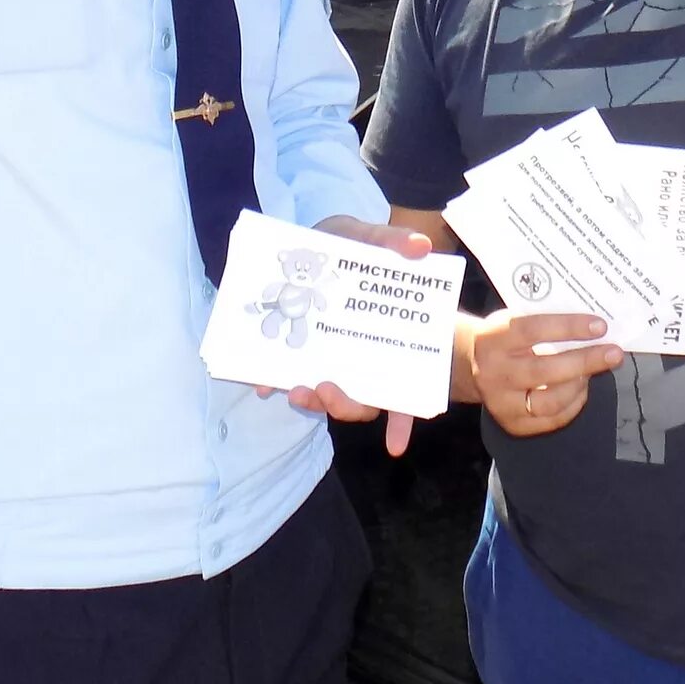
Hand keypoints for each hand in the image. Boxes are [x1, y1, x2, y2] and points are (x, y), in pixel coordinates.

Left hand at [278, 216, 438, 456]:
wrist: (307, 236)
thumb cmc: (348, 243)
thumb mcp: (367, 237)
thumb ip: (390, 241)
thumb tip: (421, 245)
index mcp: (388, 339)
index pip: (405, 386)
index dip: (403, 420)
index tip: (395, 446)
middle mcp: (362, 356)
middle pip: (363, 399)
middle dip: (345, 404)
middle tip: (326, 389)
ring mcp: (330, 355)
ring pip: (328, 393)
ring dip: (312, 400)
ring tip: (293, 390)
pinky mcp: (299, 349)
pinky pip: (290, 374)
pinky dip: (276, 382)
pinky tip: (263, 384)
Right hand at [464, 308, 622, 438]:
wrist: (470, 365)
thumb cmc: (504, 337)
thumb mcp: (513, 319)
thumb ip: (544, 321)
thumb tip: (593, 326)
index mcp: (493, 339)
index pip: (533, 330)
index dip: (569, 328)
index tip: (600, 326)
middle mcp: (494, 373)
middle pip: (544, 370)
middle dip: (585, 361)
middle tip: (613, 353)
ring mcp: (501, 403)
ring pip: (550, 401)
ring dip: (580, 385)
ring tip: (593, 371)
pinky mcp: (512, 424)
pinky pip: (552, 419)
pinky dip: (573, 404)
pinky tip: (581, 388)